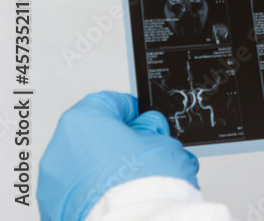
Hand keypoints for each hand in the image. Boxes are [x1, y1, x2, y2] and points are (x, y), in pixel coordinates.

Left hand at [39, 91, 199, 220]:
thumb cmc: (144, 182)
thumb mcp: (162, 140)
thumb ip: (150, 128)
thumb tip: (146, 128)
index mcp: (82, 120)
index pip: (108, 103)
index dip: (131, 112)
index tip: (143, 123)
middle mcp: (60, 147)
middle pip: (92, 134)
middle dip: (116, 141)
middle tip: (141, 152)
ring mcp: (54, 180)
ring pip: (82, 164)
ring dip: (103, 167)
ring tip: (131, 180)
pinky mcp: (54, 206)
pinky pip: (77, 190)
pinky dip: (93, 191)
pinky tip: (117, 196)